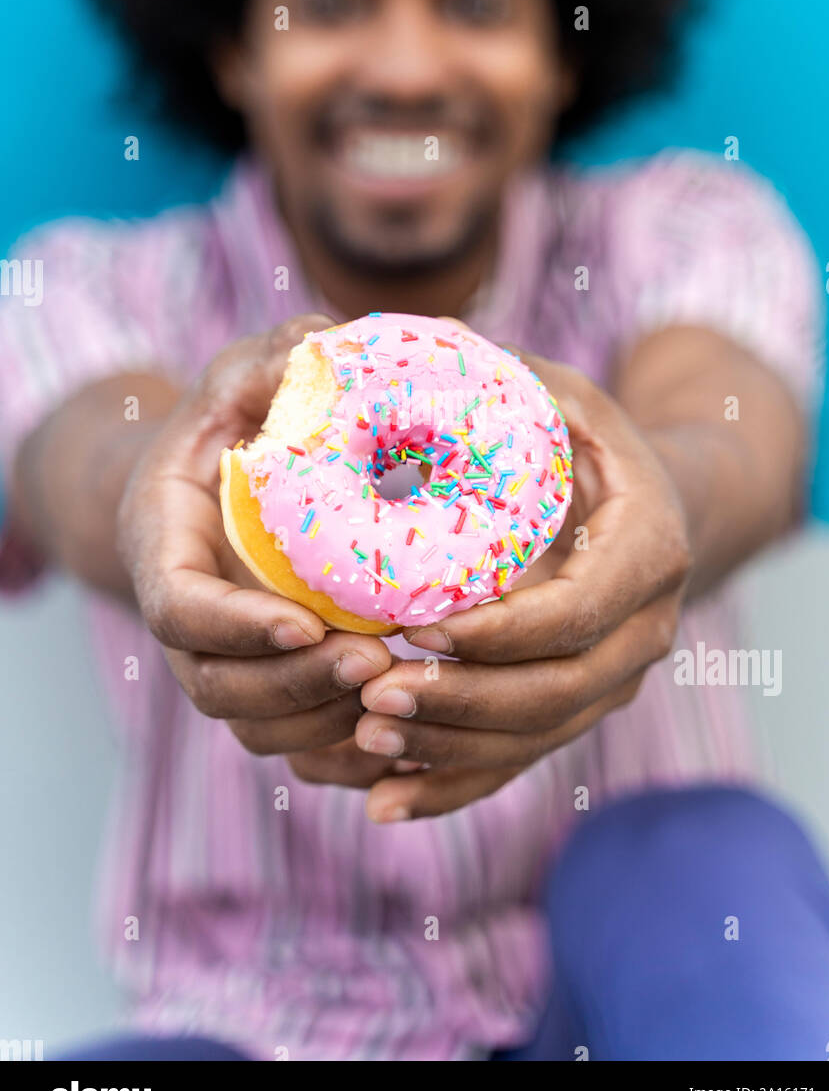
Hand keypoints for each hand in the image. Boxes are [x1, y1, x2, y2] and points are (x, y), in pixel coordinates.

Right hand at [117, 314, 402, 785]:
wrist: (231, 471)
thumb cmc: (240, 415)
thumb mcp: (250, 374)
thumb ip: (278, 360)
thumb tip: (327, 347)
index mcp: (164, 545)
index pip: (181, 610)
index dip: (236, 627)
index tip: (306, 624)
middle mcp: (187, 614)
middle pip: (219, 686)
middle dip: (295, 686)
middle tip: (377, 662)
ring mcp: (225, 655)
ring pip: (255, 725)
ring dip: (322, 720)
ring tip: (397, 688)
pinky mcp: (267, 679)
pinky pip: (290, 738)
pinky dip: (337, 743)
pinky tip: (400, 719)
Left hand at [354, 350, 693, 822]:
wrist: (647, 501)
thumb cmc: (583, 437)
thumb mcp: (557, 394)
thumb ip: (493, 383)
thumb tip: (369, 350)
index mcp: (647, 552)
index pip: (574, 613)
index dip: (499, 631)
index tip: (417, 627)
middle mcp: (643, 630)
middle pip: (557, 693)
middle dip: (461, 702)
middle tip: (371, 695)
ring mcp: (613, 679)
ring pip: (535, 737)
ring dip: (449, 749)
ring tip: (363, 738)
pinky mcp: (576, 708)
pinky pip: (520, 761)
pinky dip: (454, 787)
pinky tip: (383, 801)